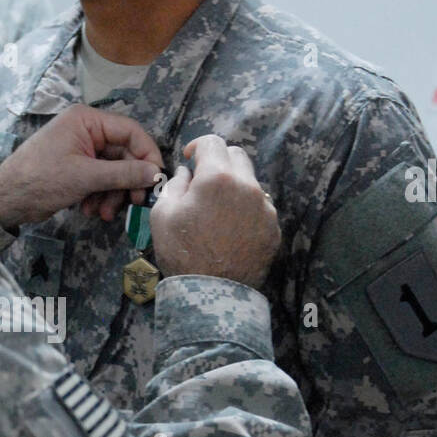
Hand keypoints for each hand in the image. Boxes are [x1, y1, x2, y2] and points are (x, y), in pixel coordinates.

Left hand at [0, 105, 162, 229]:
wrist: (6, 200)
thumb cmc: (40, 179)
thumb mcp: (85, 177)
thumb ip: (123, 174)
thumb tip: (155, 173)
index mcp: (86, 120)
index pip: (130, 131)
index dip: (146, 154)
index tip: (155, 178)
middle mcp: (86, 130)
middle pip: (124, 154)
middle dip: (127, 182)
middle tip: (135, 203)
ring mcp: (81, 150)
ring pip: (113, 171)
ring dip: (113, 194)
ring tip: (103, 213)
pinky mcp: (76, 168)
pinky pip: (100, 180)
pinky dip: (100, 196)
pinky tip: (90, 210)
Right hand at [149, 135, 279, 286]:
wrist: (212, 294)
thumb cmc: (181, 252)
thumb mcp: (162, 215)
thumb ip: (175, 184)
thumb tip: (187, 172)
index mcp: (218, 177)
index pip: (212, 142)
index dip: (198, 146)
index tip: (189, 159)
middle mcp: (247, 186)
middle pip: (237, 155)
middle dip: (219, 161)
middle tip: (204, 182)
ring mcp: (265, 208)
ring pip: (251, 182)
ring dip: (234, 185)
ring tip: (218, 209)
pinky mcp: (273, 229)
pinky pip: (260, 207)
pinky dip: (246, 209)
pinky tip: (231, 229)